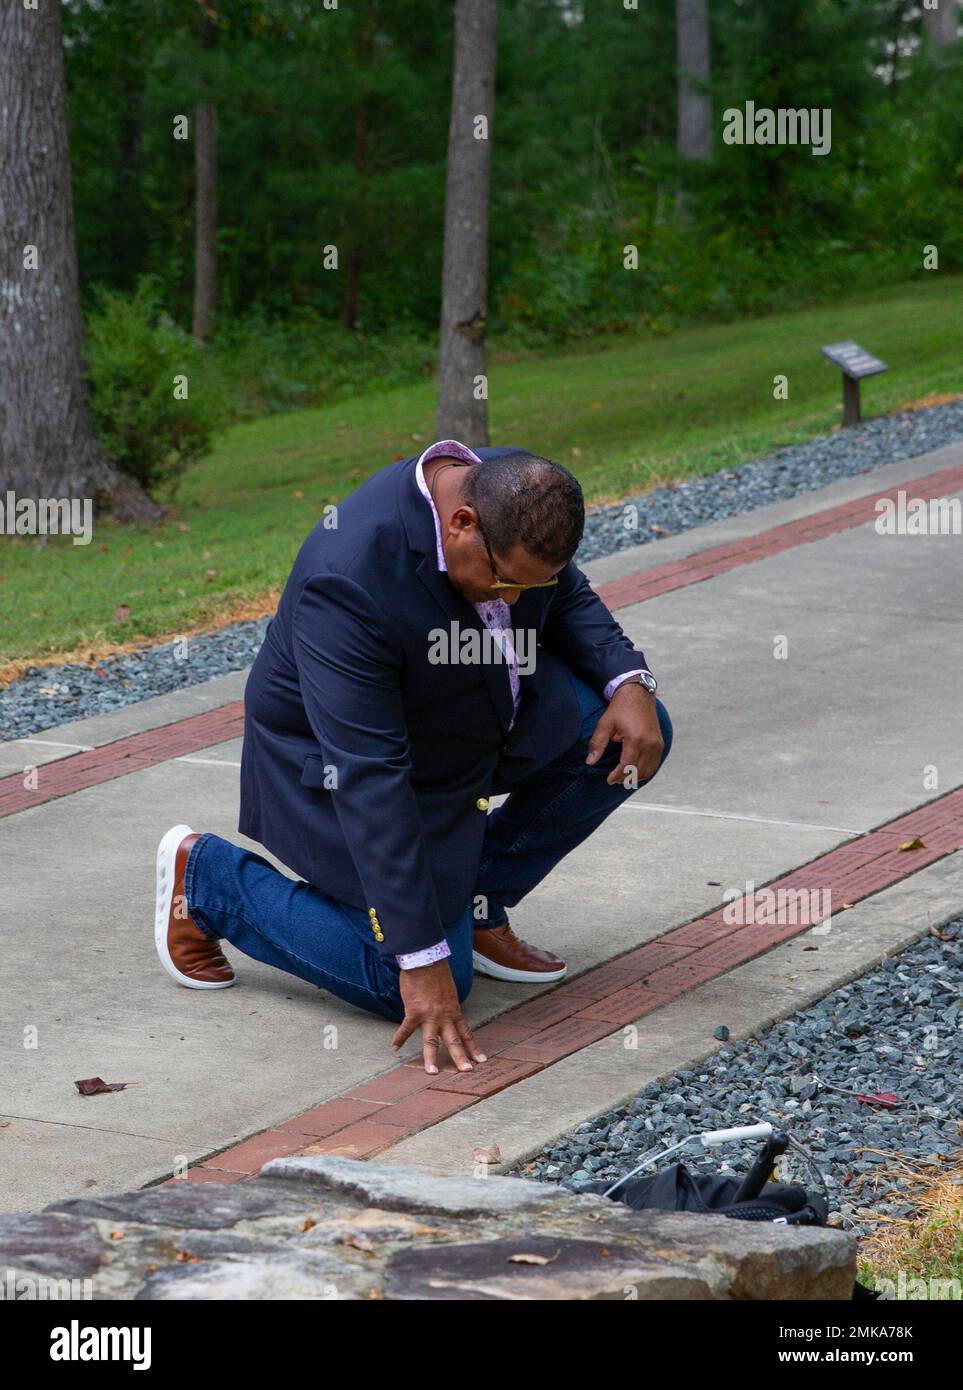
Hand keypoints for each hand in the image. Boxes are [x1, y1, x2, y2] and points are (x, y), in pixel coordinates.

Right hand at [392, 959, 487, 1074]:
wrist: (426, 960)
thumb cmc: (437, 973)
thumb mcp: (449, 992)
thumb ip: (448, 1006)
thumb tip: (446, 1013)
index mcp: (454, 1011)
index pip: (466, 1033)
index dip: (473, 1047)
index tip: (481, 1060)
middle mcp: (444, 1016)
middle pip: (454, 1041)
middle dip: (461, 1058)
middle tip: (467, 1072)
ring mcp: (429, 1015)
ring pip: (432, 1041)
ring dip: (431, 1058)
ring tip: (431, 1072)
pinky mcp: (414, 1011)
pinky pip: (406, 1028)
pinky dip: (399, 1038)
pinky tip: (394, 1048)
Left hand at [585, 682, 662, 786]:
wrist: (639, 693)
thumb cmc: (621, 708)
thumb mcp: (605, 724)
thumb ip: (597, 744)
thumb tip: (590, 762)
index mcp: (636, 739)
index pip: (627, 766)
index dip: (617, 776)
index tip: (609, 780)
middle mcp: (650, 744)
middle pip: (638, 771)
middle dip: (625, 778)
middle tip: (614, 779)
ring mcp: (657, 744)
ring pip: (648, 771)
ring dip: (635, 777)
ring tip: (623, 776)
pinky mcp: (660, 743)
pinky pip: (654, 764)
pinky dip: (644, 770)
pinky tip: (633, 770)